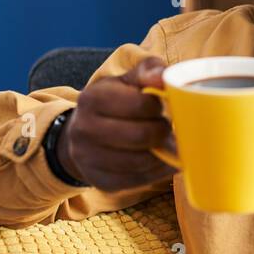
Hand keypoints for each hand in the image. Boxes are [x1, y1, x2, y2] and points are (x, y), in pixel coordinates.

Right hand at [56, 56, 177, 191]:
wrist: (83, 135)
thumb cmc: (114, 102)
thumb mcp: (127, 80)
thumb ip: (148, 71)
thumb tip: (162, 78)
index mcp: (92, 98)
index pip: (141, 105)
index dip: (160, 107)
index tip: (162, 107)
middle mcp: (84, 129)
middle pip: (142, 136)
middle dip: (164, 132)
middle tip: (169, 128)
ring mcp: (89, 158)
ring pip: (142, 162)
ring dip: (165, 154)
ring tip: (170, 144)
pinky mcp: (101, 181)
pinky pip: (139, 180)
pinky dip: (158, 172)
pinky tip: (163, 160)